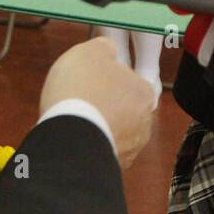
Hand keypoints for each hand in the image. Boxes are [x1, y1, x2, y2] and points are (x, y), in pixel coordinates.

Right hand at [40, 37, 154, 168]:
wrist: (69, 137)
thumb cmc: (81, 89)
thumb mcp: (91, 51)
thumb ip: (105, 46)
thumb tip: (110, 48)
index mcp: (144, 92)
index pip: (126, 79)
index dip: (103, 77)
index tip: (86, 79)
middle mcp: (144, 123)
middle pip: (120, 106)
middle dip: (102, 102)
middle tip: (78, 97)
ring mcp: (130, 148)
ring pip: (112, 129)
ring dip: (97, 124)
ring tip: (74, 118)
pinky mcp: (114, 166)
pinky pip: (101, 148)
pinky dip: (90, 143)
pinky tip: (75, 136)